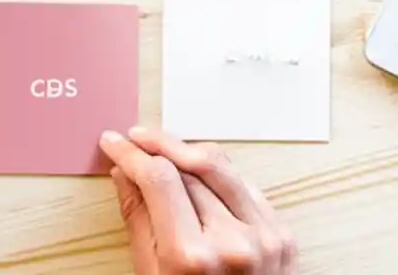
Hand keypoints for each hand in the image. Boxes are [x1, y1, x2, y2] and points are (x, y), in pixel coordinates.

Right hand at [100, 127, 295, 274]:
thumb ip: (139, 219)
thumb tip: (124, 172)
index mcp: (191, 258)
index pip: (159, 180)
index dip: (133, 154)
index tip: (114, 143)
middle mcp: (232, 244)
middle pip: (188, 168)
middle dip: (156, 147)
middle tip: (133, 139)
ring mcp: (264, 238)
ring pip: (221, 168)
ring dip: (187, 150)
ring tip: (162, 145)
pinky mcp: (282, 236)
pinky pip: (247, 187)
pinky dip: (220, 174)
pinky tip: (199, 167)